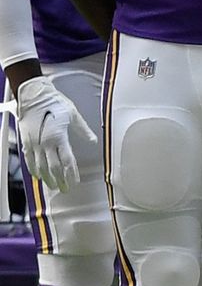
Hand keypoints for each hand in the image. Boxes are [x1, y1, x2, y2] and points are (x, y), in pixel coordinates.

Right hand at [13, 75, 93, 191]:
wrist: (33, 96)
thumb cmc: (54, 103)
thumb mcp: (73, 114)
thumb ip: (83, 130)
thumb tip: (93, 140)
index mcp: (59, 137)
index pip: (66, 161)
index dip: (71, 174)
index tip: (75, 182)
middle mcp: (45, 143)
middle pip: (53, 168)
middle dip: (59, 180)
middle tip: (65, 189)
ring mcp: (33, 143)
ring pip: (40, 167)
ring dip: (47, 179)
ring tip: (53, 186)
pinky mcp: (25, 142)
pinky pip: (29, 160)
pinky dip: (33, 170)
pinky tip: (38, 176)